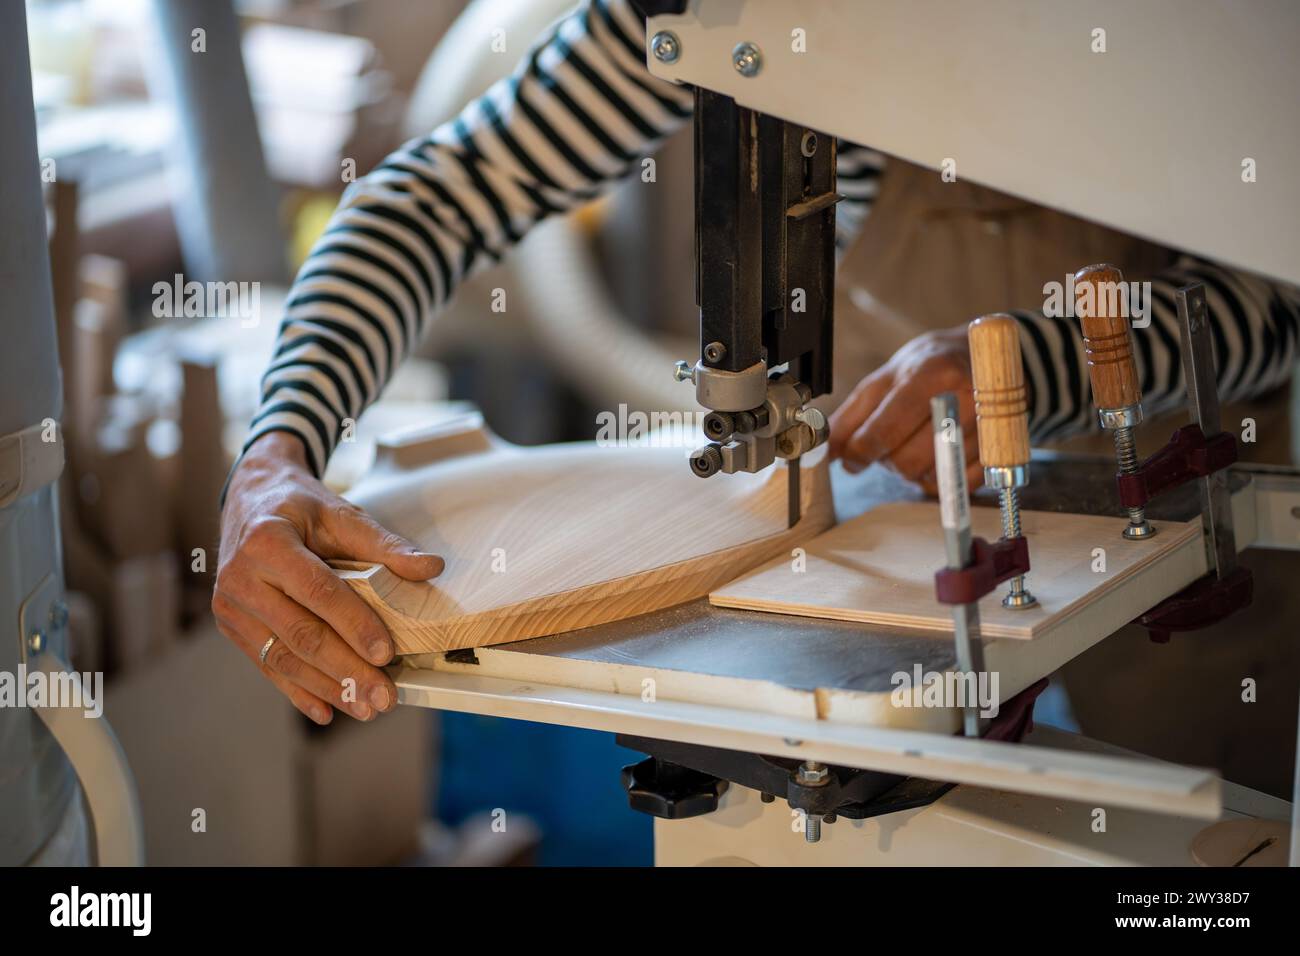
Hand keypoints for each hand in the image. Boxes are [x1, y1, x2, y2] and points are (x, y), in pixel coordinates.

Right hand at [213, 432, 444, 723]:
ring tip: (365, 708)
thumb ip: (384, 544)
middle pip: (301, 633)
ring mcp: (231, 606)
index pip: (318, 591)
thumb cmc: (300, 508)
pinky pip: (267, 665)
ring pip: (284, 657)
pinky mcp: (232, 627)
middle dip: (346, 670)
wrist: (250, 500)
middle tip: (384, 697)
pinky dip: (299, 691)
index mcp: (268, 542)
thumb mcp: (341, 513)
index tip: (387, 653)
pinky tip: (327, 711)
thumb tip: (431, 568)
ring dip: (327, 687)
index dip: (354, 624)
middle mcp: (241, 577)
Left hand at [828, 327, 982, 494]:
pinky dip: (940, 477)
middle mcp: (962, 399)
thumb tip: (829, 450)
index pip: (884, 431)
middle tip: (889, 445)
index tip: (851, 458)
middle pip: (906, 460)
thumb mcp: (890, 374)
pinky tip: (938, 455)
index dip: (859, 451)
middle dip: (887, 461)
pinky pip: (957, 485)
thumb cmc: (933, 364)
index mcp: (930, 374)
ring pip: (931, 477)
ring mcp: (987, 427)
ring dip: (913, 470)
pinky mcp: (1000, 450)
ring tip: (916, 443)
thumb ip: (855, 412)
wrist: (990, 357)